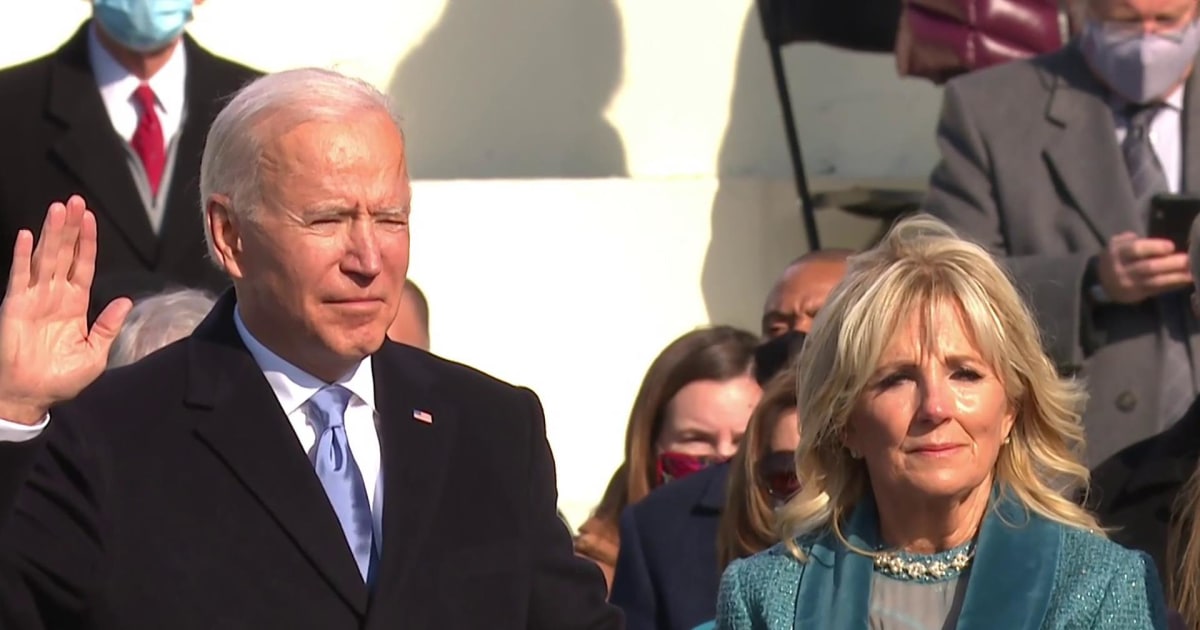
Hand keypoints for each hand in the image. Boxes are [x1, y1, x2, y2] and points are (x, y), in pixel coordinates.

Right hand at [0, 196, 131, 423]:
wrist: (30, 396)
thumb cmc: (60, 379)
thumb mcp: (95, 354)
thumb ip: (108, 326)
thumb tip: (125, 301)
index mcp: (75, 304)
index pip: (83, 265)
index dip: (87, 241)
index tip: (91, 217)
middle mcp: (54, 295)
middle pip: (64, 253)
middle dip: (70, 227)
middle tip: (74, 200)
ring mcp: (34, 298)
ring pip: (44, 258)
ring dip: (50, 233)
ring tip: (57, 208)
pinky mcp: (14, 306)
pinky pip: (19, 276)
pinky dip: (22, 256)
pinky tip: (26, 235)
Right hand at [1095, 232, 1192, 303]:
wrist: (1102, 280)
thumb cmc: (1118, 256)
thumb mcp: (1119, 243)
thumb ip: (1134, 240)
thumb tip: (1160, 245)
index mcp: (1117, 252)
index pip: (1136, 250)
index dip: (1155, 248)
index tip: (1171, 247)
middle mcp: (1121, 270)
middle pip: (1148, 267)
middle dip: (1170, 264)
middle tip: (1187, 259)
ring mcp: (1128, 285)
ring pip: (1154, 281)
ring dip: (1175, 277)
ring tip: (1191, 273)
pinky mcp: (1136, 295)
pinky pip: (1157, 290)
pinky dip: (1172, 285)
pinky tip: (1185, 280)